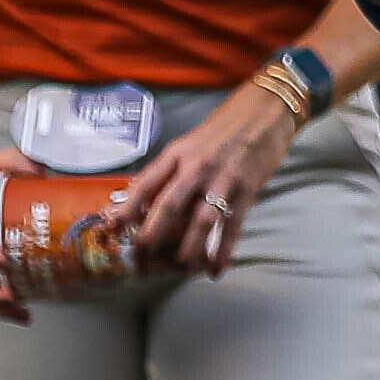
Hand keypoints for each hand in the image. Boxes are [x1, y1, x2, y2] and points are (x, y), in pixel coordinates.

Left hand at [129, 84, 293, 274]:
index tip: (112, 229)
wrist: (267, 111)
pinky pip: (233, 225)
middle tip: (141, 260)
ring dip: (188, 249)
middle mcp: (198, 166)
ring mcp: (224, 178)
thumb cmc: (225, 128)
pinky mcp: (248, 189)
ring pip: (201, 220)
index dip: (126, 208)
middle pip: (168, 205)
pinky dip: (224, 251)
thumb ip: (169, 171)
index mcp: (178, 153)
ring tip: (179, 269)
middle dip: (151, 237)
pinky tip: (215, 269)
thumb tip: (142, 201)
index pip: (146, 183)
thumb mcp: (190, 143)